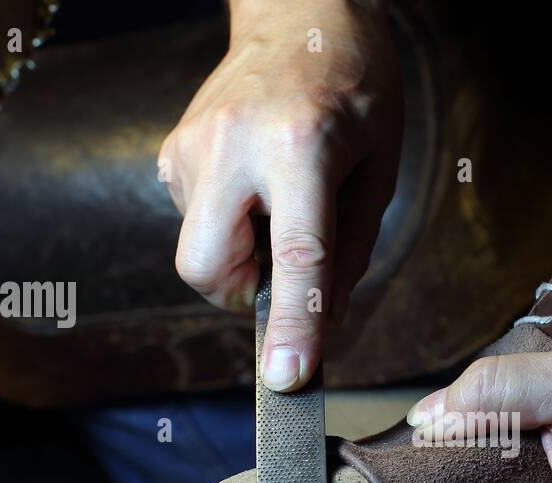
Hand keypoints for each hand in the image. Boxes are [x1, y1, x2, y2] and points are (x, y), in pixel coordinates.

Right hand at [160, 0, 401, 390]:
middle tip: (281, 265)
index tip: (287, 378)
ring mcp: (191, 145)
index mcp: (301, 148)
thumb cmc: (355, 87)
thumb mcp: (378, 169)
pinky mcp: (172, 149)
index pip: (295, 258)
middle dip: (240, 293)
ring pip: (197, 252)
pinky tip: (255, 181)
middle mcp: (233, 146)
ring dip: (238, 253)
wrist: (301, 12)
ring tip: (278, 199)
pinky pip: (193, 221)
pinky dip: (226, 224)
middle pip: (206, 270)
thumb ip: (348, 251)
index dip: (292, 324)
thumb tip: (320, 322)